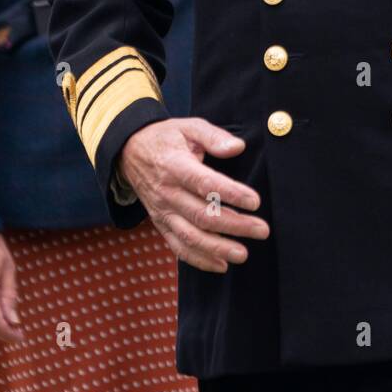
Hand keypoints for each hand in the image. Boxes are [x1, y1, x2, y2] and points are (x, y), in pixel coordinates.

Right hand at [119, 117, 269, 272]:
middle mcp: (167, 192)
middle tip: (261, 230)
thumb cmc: (167, 138)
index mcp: (175, 165)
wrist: (130, 152)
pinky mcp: (160, 223)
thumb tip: (237, 147)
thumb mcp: (189, 127)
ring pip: (191, 236)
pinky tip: (221, 265)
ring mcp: (162, 211)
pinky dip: (199, 259)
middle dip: (234, 225)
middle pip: (202, 215)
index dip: (230, 193)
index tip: (255, 201)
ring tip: (243, 253)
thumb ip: (214, 136)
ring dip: (218, 248)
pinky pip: (178, 246)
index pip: (204, 183)